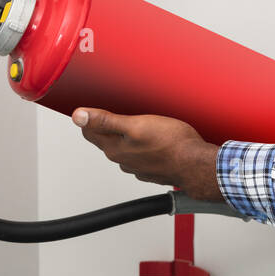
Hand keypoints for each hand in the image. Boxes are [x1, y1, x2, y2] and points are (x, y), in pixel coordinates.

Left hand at [72, 107, 223, 203]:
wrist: (196, 164)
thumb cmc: (171, 143)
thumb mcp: (135, 125)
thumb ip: (105, 121)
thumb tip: (78, 116)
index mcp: (114, 148)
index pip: (89, 132)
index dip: (89, 117)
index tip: (92, 106)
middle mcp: (123, 160)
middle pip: (106, 139)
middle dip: (107, 125)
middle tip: (114, 109)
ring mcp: (138, 166)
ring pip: (124, 147)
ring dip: (126, 136)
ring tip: (135, 123)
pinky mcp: (152, 169)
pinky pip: (141, 155)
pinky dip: (142, 146)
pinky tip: (153, 139)